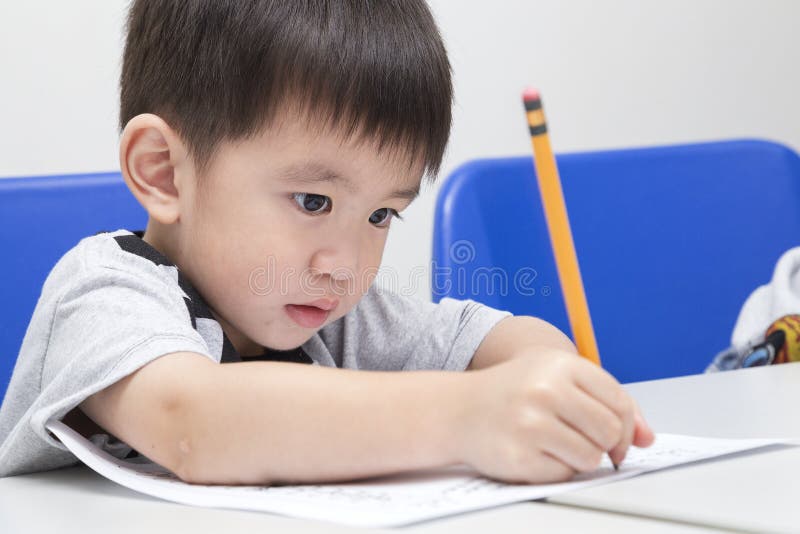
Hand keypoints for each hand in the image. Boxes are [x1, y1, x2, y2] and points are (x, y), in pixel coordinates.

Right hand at [458, 349, 654, 483]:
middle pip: (609, 432)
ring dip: (579, 458)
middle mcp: (546, 390)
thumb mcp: (558, 379)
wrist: (458, 408)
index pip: (619, 403)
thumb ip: (606, 402)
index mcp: (560, 365)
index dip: (625, 427)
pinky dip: (556, 469)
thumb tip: (647, 437)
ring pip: (591, 457)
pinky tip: (535, 451)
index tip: (615, 437)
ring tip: (554, 443)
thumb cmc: (514, 392)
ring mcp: (531, 424)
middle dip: (602, 443)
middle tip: (578, 437)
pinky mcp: (520, 455)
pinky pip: (564, 474)